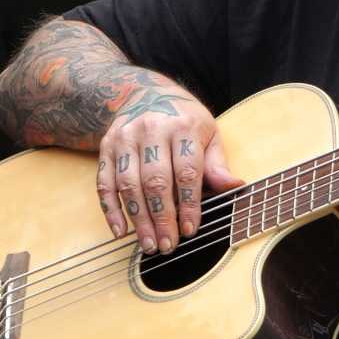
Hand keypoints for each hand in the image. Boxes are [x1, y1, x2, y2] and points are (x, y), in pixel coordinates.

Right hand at [96, 91, 239, 253]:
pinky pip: (104, 182)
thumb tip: (234, 186)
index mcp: (182, 126)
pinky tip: (120, 230)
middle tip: (168, 246)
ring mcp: (125, 138)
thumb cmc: (183, 119)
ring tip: (149, 244)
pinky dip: (110, 209)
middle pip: (155, 180)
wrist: (145, 92)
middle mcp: (151, 129)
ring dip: (138, 219)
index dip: (189, 203)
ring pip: (128, 184)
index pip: (187, 171)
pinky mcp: (106, 147)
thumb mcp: (208, 133)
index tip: (190, 230)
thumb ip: (217, 163)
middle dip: (162, 217)